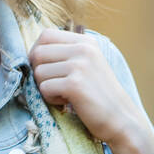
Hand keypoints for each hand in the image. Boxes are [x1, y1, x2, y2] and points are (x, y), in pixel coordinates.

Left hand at [28, 28, 141, 146]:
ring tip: (64, 94)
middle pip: (37, 53)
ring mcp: (79, 66)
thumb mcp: (87, 64)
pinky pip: (44, 88)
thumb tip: (32, 52)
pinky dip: (51, 99)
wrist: (121, 119)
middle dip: (39, 72)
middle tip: (54, 85)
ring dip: (45, 88)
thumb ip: (66, 53)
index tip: (46, 69)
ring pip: (38, 72)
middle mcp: (83, 49)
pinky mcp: (75, 84)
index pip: (46, 35)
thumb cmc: (99, 94)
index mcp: (86, 41)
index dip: (37, 52)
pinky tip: (67, 102)